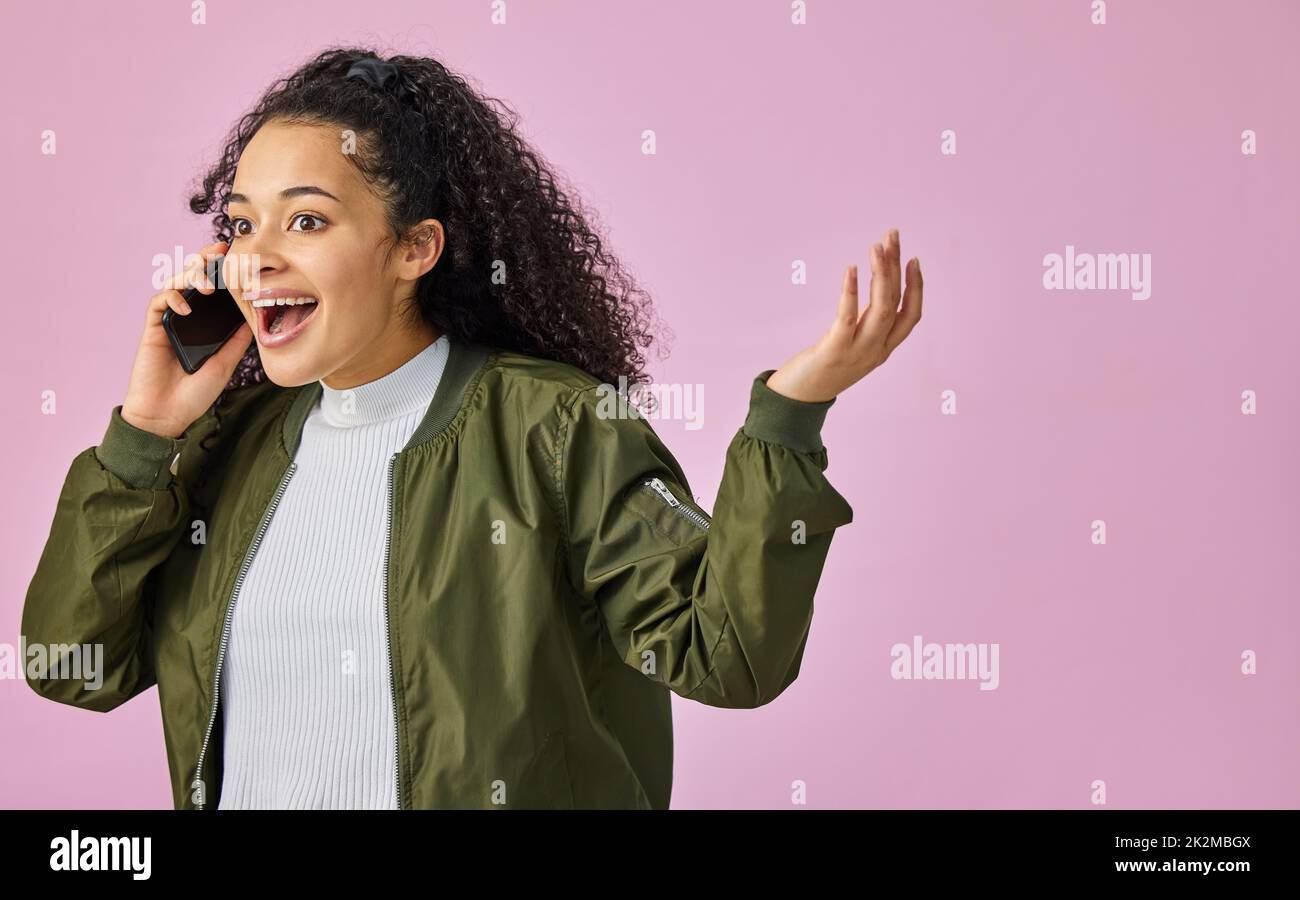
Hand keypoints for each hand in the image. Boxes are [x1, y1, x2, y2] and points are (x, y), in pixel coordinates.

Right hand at [120, 240, 253, 438]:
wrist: (168, 415)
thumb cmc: (196, 393)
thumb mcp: (227, 362)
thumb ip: (238, 339)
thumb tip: (258, 316)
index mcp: (206, 323)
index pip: (214, 288)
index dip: (222, 270)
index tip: (239, 256)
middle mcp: (187, 316)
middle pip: (193, 277)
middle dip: (205, 260)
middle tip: (221, 251)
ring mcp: (170, 320)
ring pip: (176, 283)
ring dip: (191, 275)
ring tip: (208, 283)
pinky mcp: (153, 327)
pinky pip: (159, 302)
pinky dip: (173, 298)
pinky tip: (186, 305)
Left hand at [766, 228, 922, 402]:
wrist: (796, 401)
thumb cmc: (822, 369)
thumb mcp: (852, 344)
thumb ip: (865, 322)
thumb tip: (875, 291)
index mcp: (883, 349)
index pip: (910, 315)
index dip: (916, 287)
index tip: (912, 258)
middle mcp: (876, 351)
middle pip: (895, 303)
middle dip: (896, 266)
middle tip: (891, 236)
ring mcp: (857, 353)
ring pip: (879, 309)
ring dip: (881, 274)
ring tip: (876, 246)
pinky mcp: (833, 352)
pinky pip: (847, 318)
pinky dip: (850, 292)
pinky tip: (850, 270)